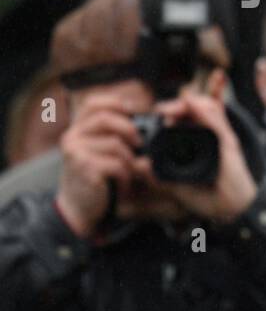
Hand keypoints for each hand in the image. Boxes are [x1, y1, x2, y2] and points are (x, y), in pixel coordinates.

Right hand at [55, 89, 146, 237]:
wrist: (77, 208)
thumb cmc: (96, 178)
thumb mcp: (103, 153)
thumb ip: (117, 137)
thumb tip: (148, 127)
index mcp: (77, 129)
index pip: (93, 103)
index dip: (115, 102)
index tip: (133, 111)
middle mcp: (72, 137)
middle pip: (106, 119)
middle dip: (130, 129)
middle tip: (141, 144)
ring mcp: (76, 152)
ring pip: (116, 144)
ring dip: (130, 161)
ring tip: (128, 173)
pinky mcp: (84, 168)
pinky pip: (117, 165)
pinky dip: (126, 176)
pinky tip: (123, 184)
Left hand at [140, 89, 256, 223]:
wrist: (228, 209)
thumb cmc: (206, 197)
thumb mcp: (176, 183)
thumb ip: (158, 174)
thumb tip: (137, 165)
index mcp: (199, 142)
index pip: (186, 117)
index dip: (172, 111)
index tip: (157, 115)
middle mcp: (211, 136)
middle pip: (195, 108)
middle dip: (177, 105)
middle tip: (160, 110)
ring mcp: (221, 137)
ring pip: (207, 107)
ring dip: (189, 104)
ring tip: (170, 109)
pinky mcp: (229, 143)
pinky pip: (218, 121)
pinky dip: (206, 111)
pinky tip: (193, 105)